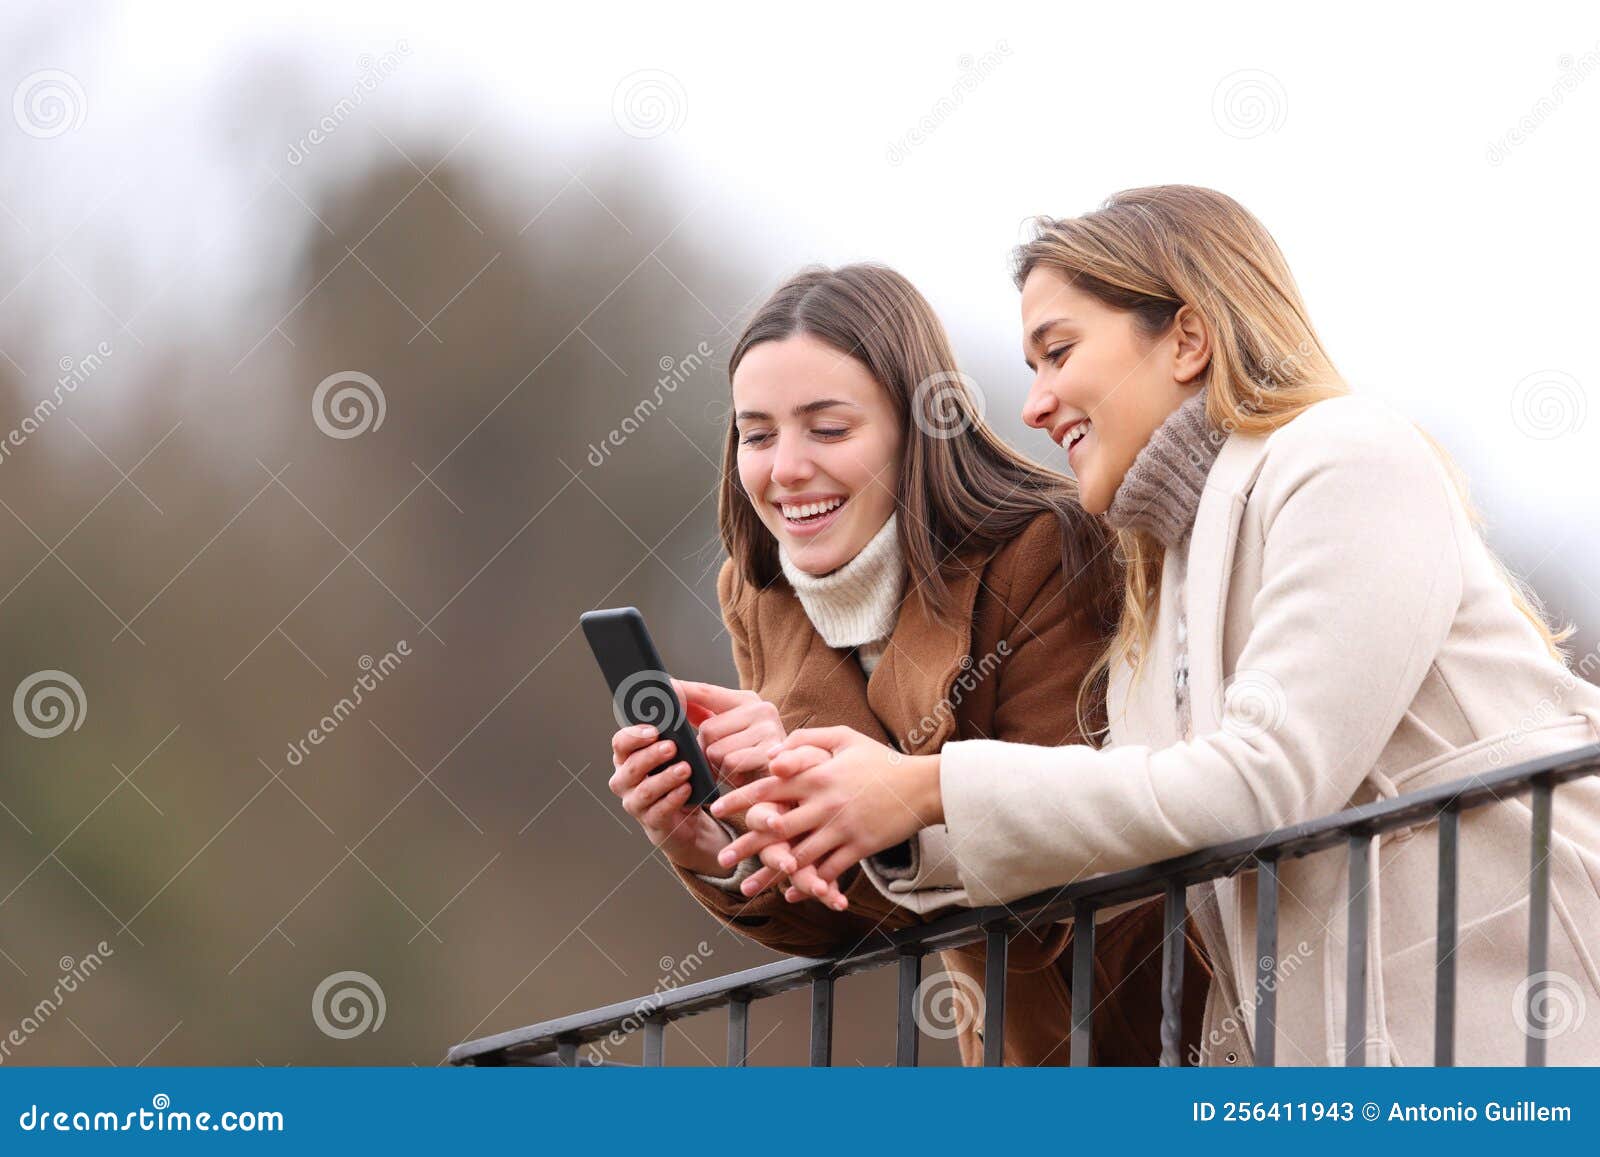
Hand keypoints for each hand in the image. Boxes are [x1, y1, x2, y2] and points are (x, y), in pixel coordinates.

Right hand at [608, 723, 730, 875]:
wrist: (684, 818)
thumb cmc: (678, 777)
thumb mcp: (677, 754)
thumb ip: (676, 735)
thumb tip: (686, 707)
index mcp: (627, 758)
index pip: (620, 743)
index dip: (634, 735)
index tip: (655, 729)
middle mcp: (624, 781)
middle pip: (631, 766)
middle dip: (652, 755)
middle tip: (672, 747)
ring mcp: (634, 803)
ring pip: (645, 790)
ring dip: (665, 778)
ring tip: (685, 769)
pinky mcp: (651, 822)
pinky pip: (659, 810)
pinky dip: (674, 798)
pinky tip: (687, 789)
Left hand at [673, 679, 785, 788]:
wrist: (784, 786)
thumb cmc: (749, 759)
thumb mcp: (728, 734)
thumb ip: (703, 715)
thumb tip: (672, 695)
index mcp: (747, 700)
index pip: (707, 692)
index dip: (683, 691)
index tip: (662, 686)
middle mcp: (761, 709)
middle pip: (707, 728)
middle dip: (706, 750)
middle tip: (721, 760)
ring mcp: (769, 729)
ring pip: (716, 749)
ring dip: (718, 766)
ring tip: (735, 768)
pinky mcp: (770, 751)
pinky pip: (730, 762)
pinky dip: (729, 775)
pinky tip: (743, 775)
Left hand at [709, 727, 942, 905]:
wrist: (921, 786)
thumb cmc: (881, 761)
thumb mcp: (844, 738)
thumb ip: (806, 739)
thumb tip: (774, 753)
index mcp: (817, 775)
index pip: (770, 787)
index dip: (741, 798)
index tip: (717, 808)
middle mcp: (824, 803)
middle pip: (776, 827)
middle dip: (745, 844)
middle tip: (723, 858)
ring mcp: (841, 828)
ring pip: (798, 855)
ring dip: (770, 874)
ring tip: (746, 888)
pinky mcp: (858, 847)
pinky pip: (827, 871)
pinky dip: (808, 885)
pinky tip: (790, 894)